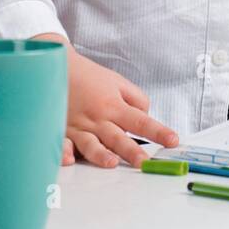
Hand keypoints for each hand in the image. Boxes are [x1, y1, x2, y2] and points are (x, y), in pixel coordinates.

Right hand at [34, 33, 178, 168]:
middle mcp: (97, 118)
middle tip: (144, 162)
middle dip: (131, 151)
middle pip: (117, 137)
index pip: (141, 121)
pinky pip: (61, 143)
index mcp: (114, 105)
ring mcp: (78, 126)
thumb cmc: (89, 76)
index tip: (172, 141)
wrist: (56, 66)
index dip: (158, 132)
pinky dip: (63, 152)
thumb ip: (136, 100)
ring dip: (100, 154)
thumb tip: (145, 119)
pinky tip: (68, 159)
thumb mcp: (118, 82)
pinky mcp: (60, 130)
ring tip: (111, 163)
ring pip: (90, 144)